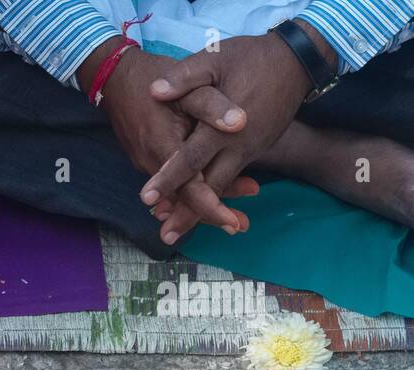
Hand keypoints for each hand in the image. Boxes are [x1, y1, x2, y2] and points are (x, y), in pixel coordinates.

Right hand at [87, 45, 253, 233]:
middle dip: (212, 214)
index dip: (212, 208)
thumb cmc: (153, 78)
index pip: (190, 189)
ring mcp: (146, 162)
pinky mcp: (146, 158)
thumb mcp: (188, 85)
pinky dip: (191, 189)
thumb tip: (240, 123)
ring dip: (204, 201)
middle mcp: (151, 162)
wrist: (115, 78)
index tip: (233, 222)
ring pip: (178, 191)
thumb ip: (213, 106)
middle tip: (241, 225)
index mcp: (164, 146)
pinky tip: (211, 192)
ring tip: (235, 213)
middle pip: (184, 198)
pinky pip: (171, 181)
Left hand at [140, 28, 325, 242]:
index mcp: (222, 128)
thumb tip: (154, 91)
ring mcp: (248, 151)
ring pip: (221, 187)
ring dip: (201, 211)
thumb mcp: (216, 58)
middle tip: (165, 237)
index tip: (147, 198)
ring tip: (176, 229)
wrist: (297, 61)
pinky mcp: (252, 150)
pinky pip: (230, 177)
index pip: (190, 159)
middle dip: (188, 214)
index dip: (169, 179)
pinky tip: (196, 206)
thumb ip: (185, 77)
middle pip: (208, 187)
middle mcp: (237, 146)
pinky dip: (214, 194)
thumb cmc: (253, 57)